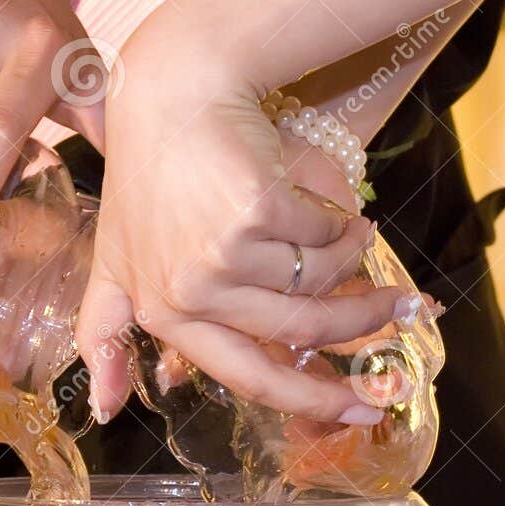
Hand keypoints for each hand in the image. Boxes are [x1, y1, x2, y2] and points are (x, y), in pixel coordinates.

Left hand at [75, 36, 410, 424]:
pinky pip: (325, 235)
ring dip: (351, 258)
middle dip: (361, 325)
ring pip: (320, 279)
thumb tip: (105, 412)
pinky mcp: (256, 212)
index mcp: (164, 314)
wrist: (172, 93)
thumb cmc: (146, 175)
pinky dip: (340, 220)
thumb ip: (106, 330)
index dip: (313, 400)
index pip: (249, 378)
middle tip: (398, 311)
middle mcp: (192, 294)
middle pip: (301, 333)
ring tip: (352, 231)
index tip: (363, 411)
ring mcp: (223, 255)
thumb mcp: (113, 260)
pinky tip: (330, 200)